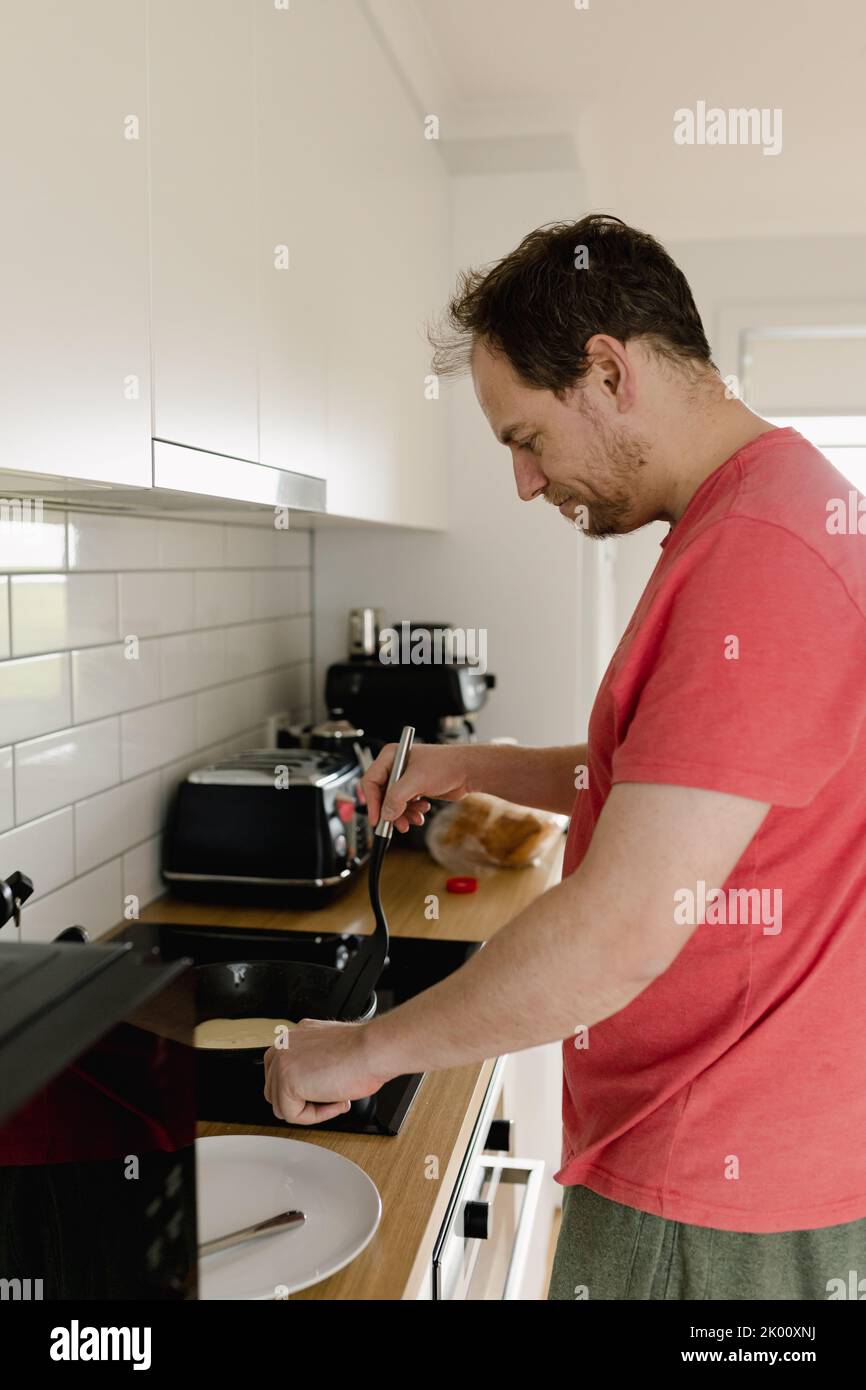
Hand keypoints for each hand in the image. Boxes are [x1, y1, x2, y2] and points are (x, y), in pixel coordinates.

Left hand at [262, 1018, 387, 1125]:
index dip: (305, 1090)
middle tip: (332, 1098)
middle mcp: (285, 1045)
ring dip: (310, 1110)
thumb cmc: (364, 1051)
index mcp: (296, 1036)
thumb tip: (312, 1085)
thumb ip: (314, 1064)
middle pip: (276, 1090)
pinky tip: (336, 1101)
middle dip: (304, 1101)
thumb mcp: (331, 1051)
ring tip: (336, 1099)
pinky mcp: (286, 1081)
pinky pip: (292, 1115)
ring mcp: (282, 1062)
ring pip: (282, 1105)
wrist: (373, 1050)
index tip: (326, 1090)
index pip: (282, 1072)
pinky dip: (315, 1116)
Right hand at [361, 741, 476, 831]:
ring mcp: (406, 778)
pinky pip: (405, 805)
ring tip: (413, 820)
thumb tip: (385, 814)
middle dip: (390, 812)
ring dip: (402, 815)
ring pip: (394, 803)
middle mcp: (396, 766)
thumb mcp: (417, 780)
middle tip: (396, 825)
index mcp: (391, 756)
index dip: (372, 802)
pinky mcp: (415, 788)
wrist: (468, 771)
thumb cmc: (446, 764)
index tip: (377, 819)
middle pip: (381, 795)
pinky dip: (411, 813)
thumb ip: (397, 797)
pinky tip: (421, 813)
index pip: (371, 781)